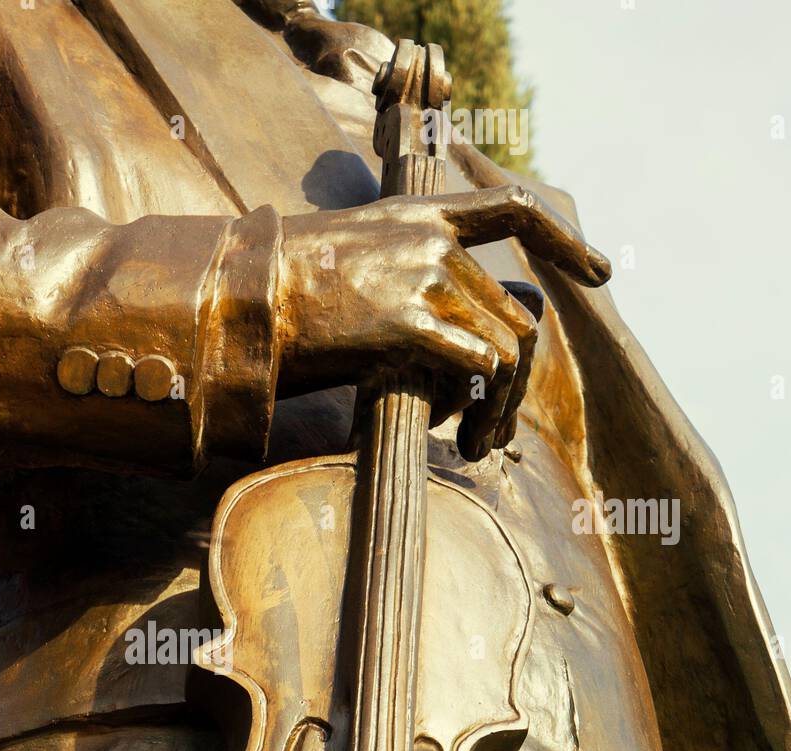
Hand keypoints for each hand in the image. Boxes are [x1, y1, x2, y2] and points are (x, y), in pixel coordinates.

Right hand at [277, 185, 610, 460]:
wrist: (241, 299)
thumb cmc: (279, 293)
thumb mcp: (345, 259)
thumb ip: (397, 275)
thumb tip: (434, 334)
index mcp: (420, 214)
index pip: (514, 211)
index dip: (565, 241)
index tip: (600, 274)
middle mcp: (433, 242)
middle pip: (515, 316)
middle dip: (516, 385)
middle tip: (494, 437)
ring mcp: (425, 278)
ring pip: (506, 350)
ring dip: (498, 409)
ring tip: (474, 448)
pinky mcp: (411, 323)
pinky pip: (478, 368)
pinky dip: (475, 407)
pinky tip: (449, 432)